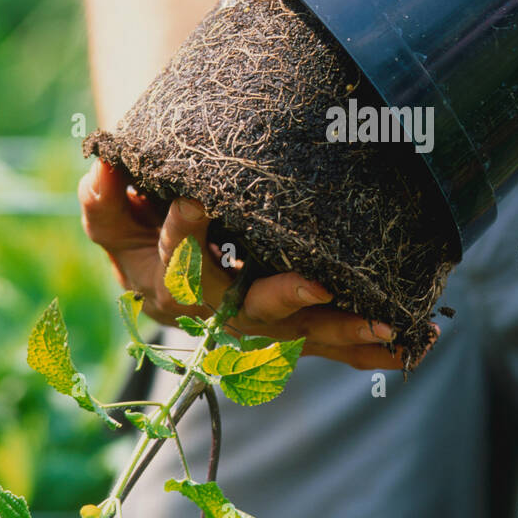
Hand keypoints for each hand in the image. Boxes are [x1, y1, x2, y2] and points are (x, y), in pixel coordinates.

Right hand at [79, 159, 416, 369]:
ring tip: (388, 325)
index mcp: (165, 287)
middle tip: (316, 284)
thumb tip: (103, 167)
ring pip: (300, 336)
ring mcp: (255, 329)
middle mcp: (213, 318)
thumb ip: (106, 197)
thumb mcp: (112, 210)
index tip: (194, 202)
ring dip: (344, 332)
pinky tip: (413, 345)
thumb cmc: (138, 223)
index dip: (182, 238)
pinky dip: (368, 350)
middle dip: (282, 299)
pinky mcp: (288, 333)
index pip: (173, 265)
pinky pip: (329, 345)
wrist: (160, 257)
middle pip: (247, 315)